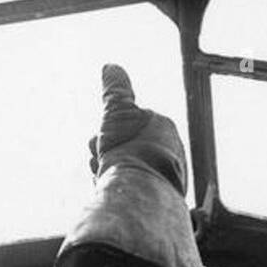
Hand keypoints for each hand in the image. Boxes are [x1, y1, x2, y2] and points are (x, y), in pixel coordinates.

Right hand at [87, 64, 186, 192]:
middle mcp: (172, 151)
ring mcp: (169, 177)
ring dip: (109, 173)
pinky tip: (112, 193)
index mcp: (164, 128)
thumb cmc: (129, 150)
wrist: (141, 192)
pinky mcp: (164, 199)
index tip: (95, 143)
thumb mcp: (117, 112)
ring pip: (131, 171)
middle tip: (96, 162)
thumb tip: (110, 67)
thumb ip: (115, 90)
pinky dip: (122, 190)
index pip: (128, 127)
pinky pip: (137, 190)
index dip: (105, 135)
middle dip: (106, 155)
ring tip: (102, 179)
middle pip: (128, 150)